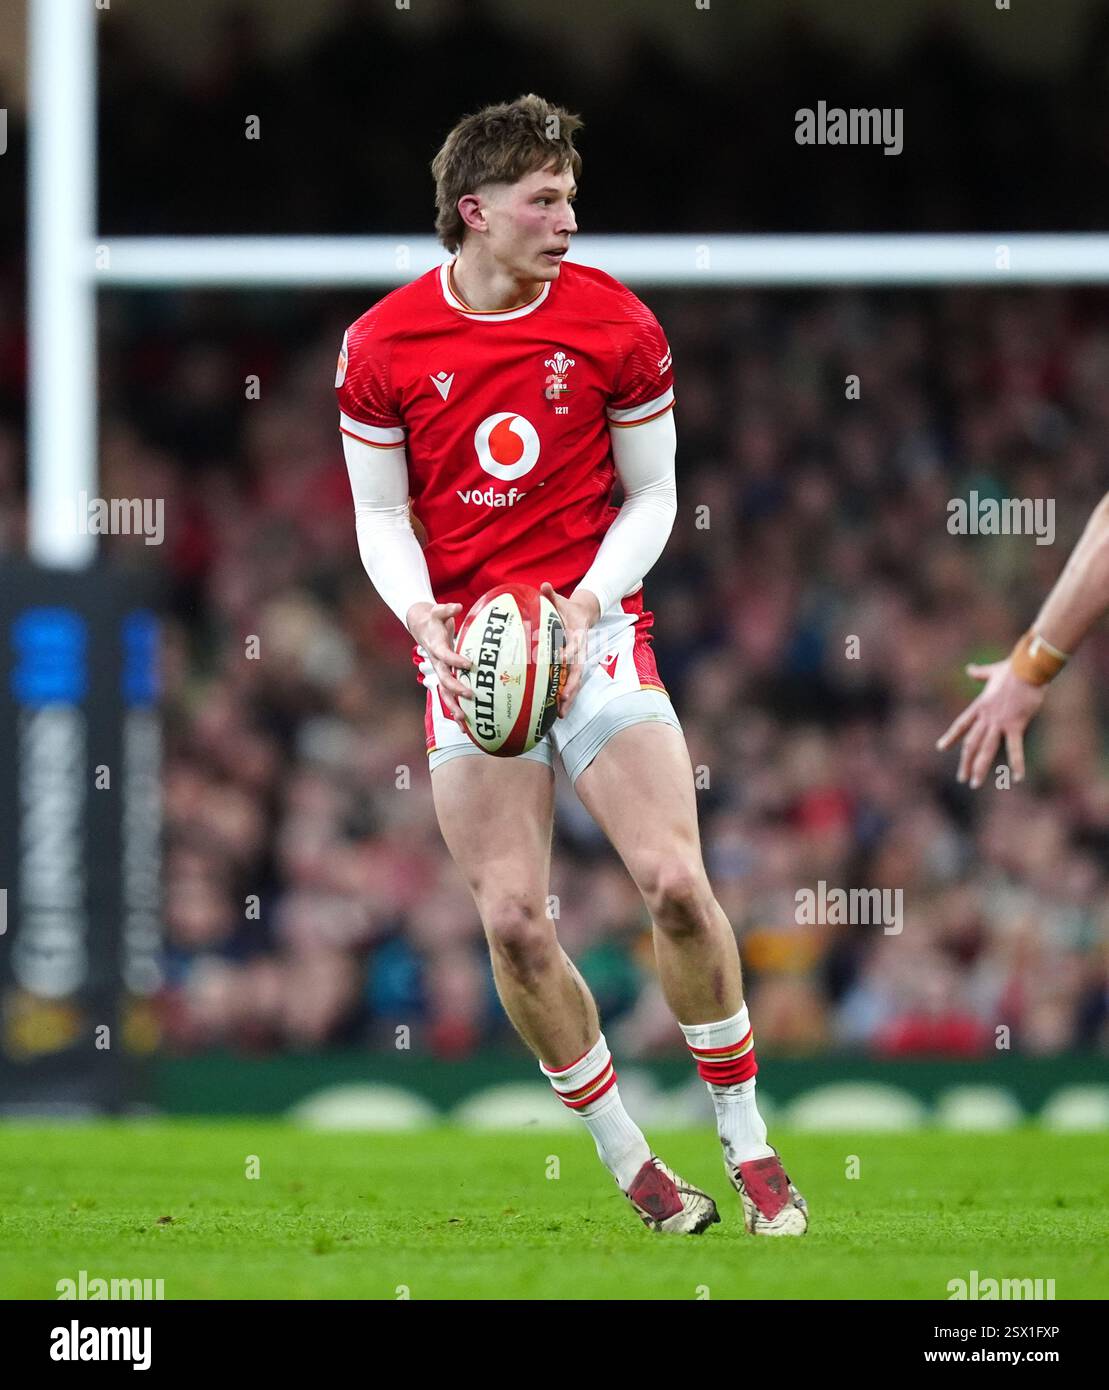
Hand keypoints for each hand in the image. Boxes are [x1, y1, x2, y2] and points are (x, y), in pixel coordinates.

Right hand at [406, 601, 473, 722]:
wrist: (420, 627)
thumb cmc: (433, 620)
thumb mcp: (437, 611)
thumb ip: (446, 609)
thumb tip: (457, 606)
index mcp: (437, 648)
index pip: (445, 656)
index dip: (455, 660)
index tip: (469, 664)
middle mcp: (437, 664)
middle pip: (444, 681)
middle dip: (456, 690)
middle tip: (471, 696)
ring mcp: (440, 673)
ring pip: (445, 694)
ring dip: (454, 708)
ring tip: (464, 722)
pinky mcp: (444, 678)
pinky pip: (449, 698)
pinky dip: (456, 712)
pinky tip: (466, 727)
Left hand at [540, 583, 599, 718]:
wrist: (582, 614)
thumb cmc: (567, 608)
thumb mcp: (560, 600)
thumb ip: (551, 595)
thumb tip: (544, 585)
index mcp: (577, 636)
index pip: (574, 647)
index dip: (569, 654)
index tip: (561, 660)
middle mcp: (579, 652)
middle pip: (578, 671)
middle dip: (572, 686)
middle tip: (564, 698)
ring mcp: (577, 661)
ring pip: (575, 682)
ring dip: (570, 698)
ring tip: (561, 714)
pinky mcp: (572, 667)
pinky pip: (569, 684)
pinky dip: (565, 698)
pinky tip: (556, 712)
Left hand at [936, 658, 1045, 788]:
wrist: (1027, 667)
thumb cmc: (1013, 668)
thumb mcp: (993, 671)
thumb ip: (980, 673)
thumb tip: (970, 669)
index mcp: (980, 706)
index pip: (961, 725)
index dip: (951, 737)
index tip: (941, 747)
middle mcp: (986, 717)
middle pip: (971, 743)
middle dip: (965, 762)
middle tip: (961, 778)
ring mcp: (999, 722)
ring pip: (985, 749)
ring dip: (979, 768)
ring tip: (974, 783)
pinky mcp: (1015, 724)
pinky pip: (1015, 748)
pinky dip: (1016, 763)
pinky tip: (1016, 777)